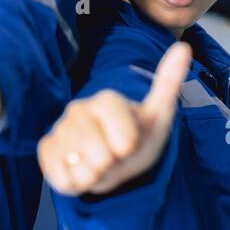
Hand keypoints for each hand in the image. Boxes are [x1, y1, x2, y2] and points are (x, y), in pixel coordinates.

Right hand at [38, 41, 190, 195]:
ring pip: (82, 169)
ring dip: (96, 175)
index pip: (123, 138)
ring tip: (99, 162)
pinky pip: (62, 178)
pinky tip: (81, 169)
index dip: (129, 147)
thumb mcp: (158, 114)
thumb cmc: (138, 136)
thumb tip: (183, 46)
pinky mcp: (46, 149)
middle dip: (113, 164)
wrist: (114, 158)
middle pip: (101, 155)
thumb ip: (168, 82)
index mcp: (106, 99)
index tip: (130, 143)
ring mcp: (60, 129)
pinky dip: (76, 182)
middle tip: (114, 155)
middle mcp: (78, 108)